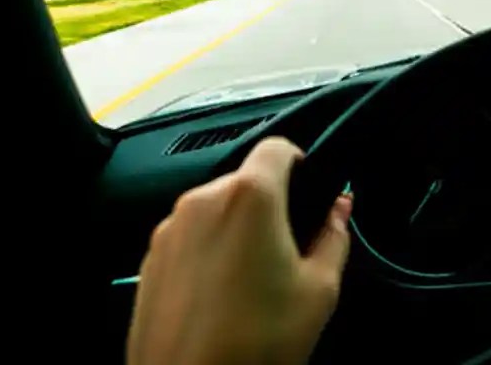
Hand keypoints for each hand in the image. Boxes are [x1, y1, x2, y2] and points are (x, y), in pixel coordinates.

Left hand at [127, 137, 353, 364]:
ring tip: (255, 286)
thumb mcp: (319, 290)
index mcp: (249, 198)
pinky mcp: (150, 260)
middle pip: (246, 183)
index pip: (278, 146)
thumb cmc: (252, 346)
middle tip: (291, 254)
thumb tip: (340, 211)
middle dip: (271, 209)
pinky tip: (225, 300)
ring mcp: (170, 232)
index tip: (310, 185)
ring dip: (238, 233)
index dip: (301, 161)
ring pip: (217, 212)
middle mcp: (202, 202)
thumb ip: (335, 236)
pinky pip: (190, 240)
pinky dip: (210, 256)